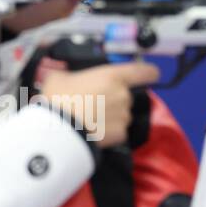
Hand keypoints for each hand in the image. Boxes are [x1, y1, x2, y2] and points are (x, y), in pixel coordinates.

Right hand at [40, 60, 160, 147]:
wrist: (56, 130)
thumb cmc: (57, 99)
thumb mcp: (58, 77)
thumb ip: (71, 75)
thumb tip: (67, 78)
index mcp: (113, 76)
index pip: (144, 71)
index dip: (148, 72)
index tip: (149, 74)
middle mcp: (123, 95)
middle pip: (127, 96)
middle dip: (114, 100)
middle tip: (94, 104)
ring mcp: (123, 116)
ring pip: (122, 115)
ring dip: (111, 117)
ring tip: (90, 120)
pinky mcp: (120, 135)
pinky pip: (118, 131)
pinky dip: (109, 132)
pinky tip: (93, 131)